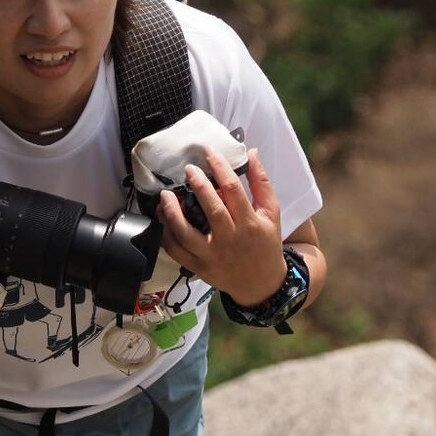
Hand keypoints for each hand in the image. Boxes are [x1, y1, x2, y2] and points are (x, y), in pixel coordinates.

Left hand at [158, 148, 286, 305]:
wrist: (262, 283)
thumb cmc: (266, 243)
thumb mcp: (271, 213)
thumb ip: (261, 183)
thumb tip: (252, 153)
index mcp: (250, 223)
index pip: (234, 190)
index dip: (220, 168)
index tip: (209, 152)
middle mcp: (230, 239)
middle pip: (212, 210)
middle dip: (198, 186)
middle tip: (188, 169)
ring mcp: (212, 255)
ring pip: (188, 234)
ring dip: (173, 213)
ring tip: (165, 195)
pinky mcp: (199, 268)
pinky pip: (178, 252)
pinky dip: (167, 236)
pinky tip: (164, 219)